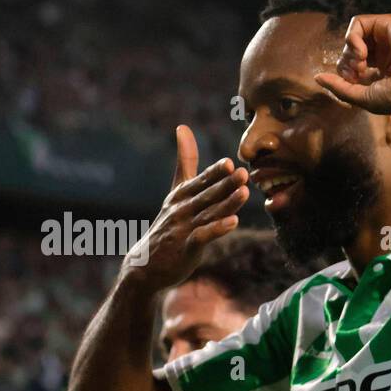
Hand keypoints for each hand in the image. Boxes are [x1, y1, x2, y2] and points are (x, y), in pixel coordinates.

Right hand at [125, 125, 248, 289]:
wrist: (146, 264)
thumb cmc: (169, 224)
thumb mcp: (176, 190)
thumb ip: (186, 161)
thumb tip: (183, 127)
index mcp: (181, 195)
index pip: (201, 181)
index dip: (215, 173)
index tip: (230, 162)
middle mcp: (182, 209)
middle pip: (207, 195)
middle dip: (225, 184)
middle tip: (243, 173)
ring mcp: (184, 228)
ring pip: (209, 213)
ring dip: (227, 204)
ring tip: (244, 193)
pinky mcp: (187, 247)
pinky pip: (204, 236)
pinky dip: (217, 229)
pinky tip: (233, 222)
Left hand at [315, 14, 390, 114]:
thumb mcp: (365, 98)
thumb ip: (340, 88)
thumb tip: (317, 77)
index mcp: (382, 70)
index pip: (351, 67)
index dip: (345, 75)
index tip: (354, 83)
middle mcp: (383, 51)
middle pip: (348, 51)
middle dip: (346, 64)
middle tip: (356, 75)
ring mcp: (384, 36)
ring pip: (351, 36)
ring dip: (349, 52)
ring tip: (361, 63)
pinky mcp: (386, 23)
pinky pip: (357, 23)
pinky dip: (353, 39)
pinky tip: (362, 53)